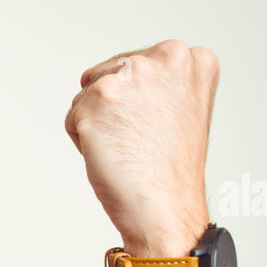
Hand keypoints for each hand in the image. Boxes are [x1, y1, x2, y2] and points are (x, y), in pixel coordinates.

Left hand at [64, 39, 218, 254]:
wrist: (166, 209)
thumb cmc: (170, 170)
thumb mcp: (178, 109)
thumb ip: (151, 83)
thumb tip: (87, 75)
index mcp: (193, 58)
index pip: (141, 65)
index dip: (142, 104)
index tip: (160, 127)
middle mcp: (167, 56)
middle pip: (113, 74)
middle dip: (118, 110)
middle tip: (144, 141)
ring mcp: (132, 75)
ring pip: (90, 94)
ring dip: (99, 124)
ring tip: (129, 149)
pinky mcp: (99, 96)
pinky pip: (73, 117)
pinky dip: (83, 141)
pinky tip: (112, 155)